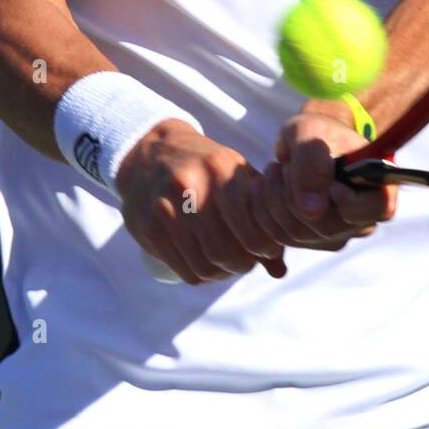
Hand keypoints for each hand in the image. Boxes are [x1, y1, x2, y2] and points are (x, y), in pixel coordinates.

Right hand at [116, 119, 287, 285]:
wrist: (150, 153)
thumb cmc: (206, 167)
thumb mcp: (236, 175)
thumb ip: (262, 214)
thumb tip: (280, 271)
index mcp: (220, 168)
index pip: (252, 229)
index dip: (265, 248)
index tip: (266, 248)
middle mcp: (191, 186)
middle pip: (226, 252)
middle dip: (243, 264)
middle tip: (247, 260)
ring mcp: (165, 208)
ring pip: (205, 266)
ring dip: (223, 274)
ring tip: (228, 263)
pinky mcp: (148, 227)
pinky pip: (184, 270)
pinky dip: (202, 276)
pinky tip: (207, 263)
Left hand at [250, 108, 397, 254]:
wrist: (309, 142)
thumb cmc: (318, 133)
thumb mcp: (311, 131)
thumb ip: (312, 162)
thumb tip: (312, 211)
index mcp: (379, 185)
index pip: (379, 209)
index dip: (350, 201)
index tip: (330, 183)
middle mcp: (363, 217)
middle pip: (326, 227)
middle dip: (295, 194)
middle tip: (286, 165)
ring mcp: (338, 234)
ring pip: (298, 234)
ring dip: (275, 198)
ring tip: (277, 170)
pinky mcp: (311, 241)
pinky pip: (280, 237)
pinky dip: (265, 210)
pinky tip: (267, 186)